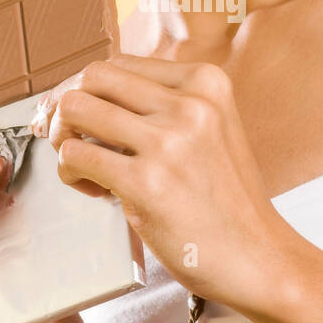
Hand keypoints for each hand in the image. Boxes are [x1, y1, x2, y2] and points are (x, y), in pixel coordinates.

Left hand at [39, 55, 283, 306]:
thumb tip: (90, 92)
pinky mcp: (147, 183)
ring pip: (75, 108)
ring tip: (84, 167)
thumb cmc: (227, 201)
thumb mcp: (212, 130)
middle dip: (65, 106)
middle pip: (92, 77)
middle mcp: (190, 104)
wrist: (258, 257)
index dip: (86, 88)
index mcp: (207, 82)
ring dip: (64, 138)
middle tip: (65, 138)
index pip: (120, 64)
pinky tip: (98, 192)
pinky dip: (71, 173)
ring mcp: (169, 142)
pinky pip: (75, 155)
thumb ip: (164, 106)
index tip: (73, 114)